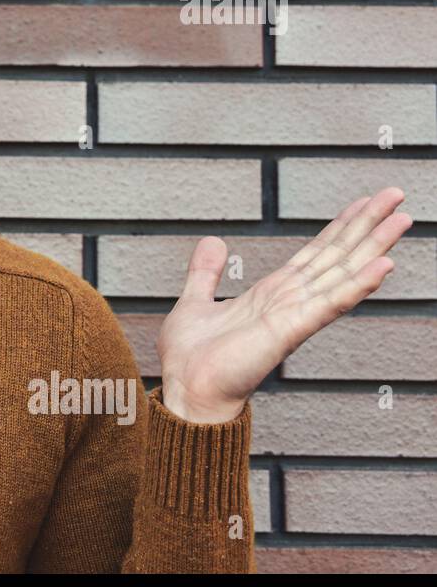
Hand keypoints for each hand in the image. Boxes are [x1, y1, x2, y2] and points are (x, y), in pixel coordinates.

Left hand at [156, 188, 411, 423]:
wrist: (184, 391)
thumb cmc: (190, 360)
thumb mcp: (195, 302)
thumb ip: (205, 272)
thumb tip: (214, 241)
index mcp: (272, 293)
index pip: (315, 253)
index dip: (340, 226)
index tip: (364, 201)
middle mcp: (290, 301)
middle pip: (337, 256)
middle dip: (367, 225)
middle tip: (396, 195)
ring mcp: (295, 316)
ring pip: (343, 274)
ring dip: (374, 247)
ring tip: (402, 220)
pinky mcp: (290, 331)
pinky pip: (330, 305)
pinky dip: (357, 286)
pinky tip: (383, 267)